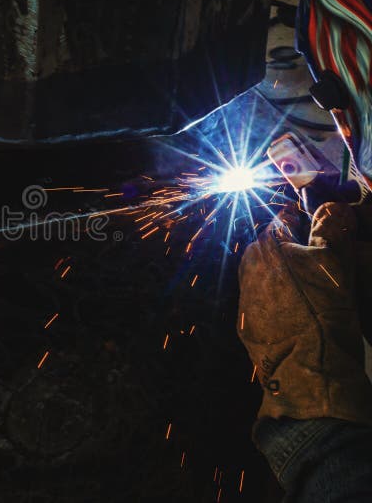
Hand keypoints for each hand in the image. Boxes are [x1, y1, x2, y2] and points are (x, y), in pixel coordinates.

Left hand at [238, 202, 371, 423]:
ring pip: (265, 274)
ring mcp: (244, 296)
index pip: (285, 218)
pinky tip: (298, 314)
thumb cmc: (325, 315)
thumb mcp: (338, 266)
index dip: (306, 220)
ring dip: (284, 276)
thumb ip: (332, 230)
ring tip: (312, 293)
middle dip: (292, 250)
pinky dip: (277, 302)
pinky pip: (262, 301)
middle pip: (271, 247)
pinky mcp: (244, 322)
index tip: (320, 227)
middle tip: (320, 265)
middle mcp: (248, 268)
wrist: (306, 373)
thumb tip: (331, 207)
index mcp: (268, 247)